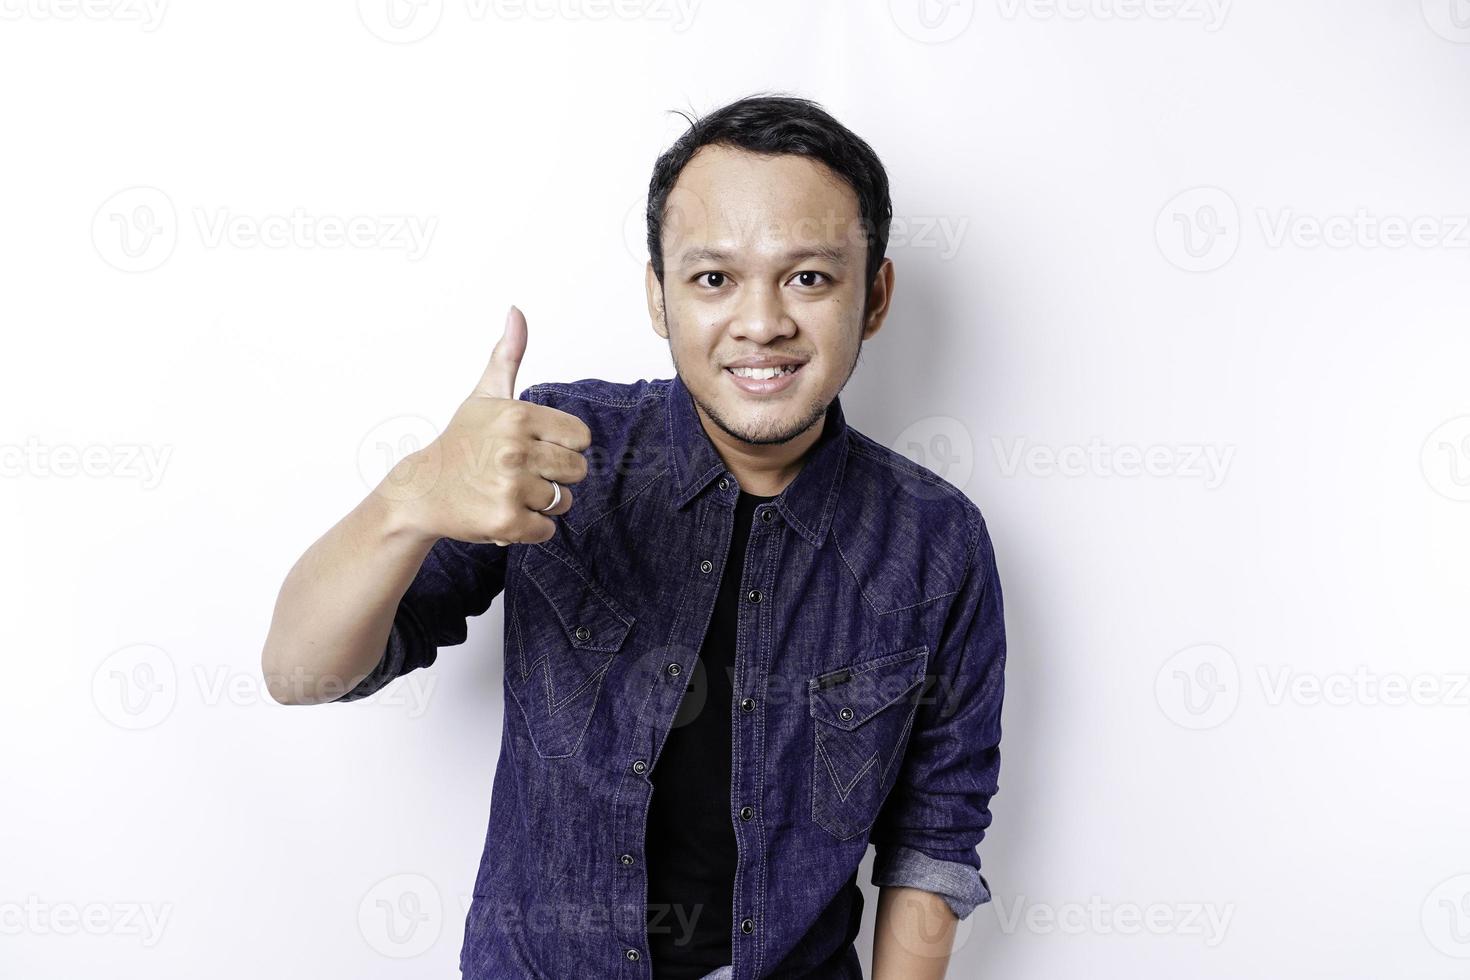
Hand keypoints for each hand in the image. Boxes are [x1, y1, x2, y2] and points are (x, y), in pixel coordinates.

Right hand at [383, 305, 590, 545]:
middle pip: (577, 471)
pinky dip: (531, 528)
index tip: (534, 447)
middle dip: (555, 476)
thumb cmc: (460, 442)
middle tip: (519, 474)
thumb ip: (507, 356)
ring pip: (564, 501)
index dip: (562, 446)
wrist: (420, 491)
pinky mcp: (506, 521)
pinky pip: (548, 529)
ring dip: (542, 503)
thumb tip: (516, 311)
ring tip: (509, 493)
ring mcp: (511, 486)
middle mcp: (515, 448)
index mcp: (518, 415)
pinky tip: (505, 514)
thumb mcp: (484, 395)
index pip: (581, 438)